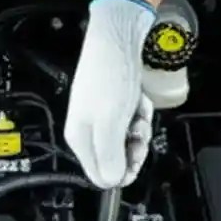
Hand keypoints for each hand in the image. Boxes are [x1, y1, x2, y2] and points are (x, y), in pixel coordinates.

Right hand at [64, 0, 158, 188]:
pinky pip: (131, 121)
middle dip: (134, 146)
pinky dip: (140, 113)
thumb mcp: (110, 123)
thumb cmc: (110, 77)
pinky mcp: (114, 106)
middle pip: (117, 159)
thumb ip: (109, 156)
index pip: (100, 175)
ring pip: (127, 140)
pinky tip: (139, 101)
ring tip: (138, 111)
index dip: (122, 170)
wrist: (117, 38)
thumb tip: (113, 182)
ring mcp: (101, 118)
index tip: (135, 155)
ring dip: (139, 128)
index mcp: (80, 140)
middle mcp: (89, 132)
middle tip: (137, 129)